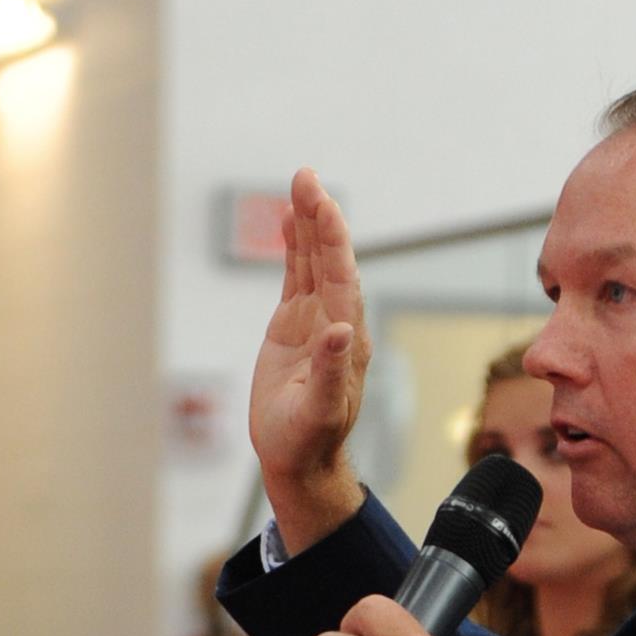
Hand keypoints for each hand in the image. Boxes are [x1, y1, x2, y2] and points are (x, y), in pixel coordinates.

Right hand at [250, 167, 370, 551]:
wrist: (299, 459)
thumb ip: (333, 372)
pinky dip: (294, 247)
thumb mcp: (320, 412)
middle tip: (306, 176)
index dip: (332, 239)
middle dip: (319, 217)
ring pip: (313, 262)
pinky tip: (289, 221)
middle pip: (329, 259)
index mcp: (346, 339)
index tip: (321, 204)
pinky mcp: (294, 326)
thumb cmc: (308, 442)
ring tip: (300, 183)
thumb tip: (342, 330)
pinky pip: (296, 277)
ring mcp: (315, 321)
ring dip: (307, 223)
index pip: (341, 277)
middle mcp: (335, 321)